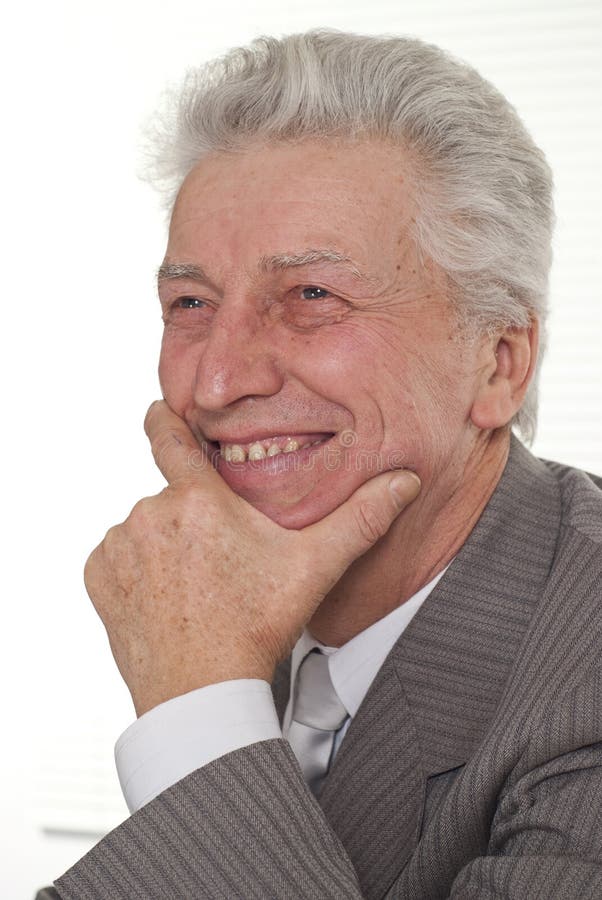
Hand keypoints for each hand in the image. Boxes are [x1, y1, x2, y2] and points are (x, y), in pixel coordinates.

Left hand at [84, 401, 420, 715]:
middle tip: (220, 564)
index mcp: (199, 499)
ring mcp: (120, 545)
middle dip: (194, 520)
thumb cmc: (255, 627)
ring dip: (165, 545)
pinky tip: (166, 598)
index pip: (172, 438)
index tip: (159, 408)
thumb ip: (361, 518)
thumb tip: (403, 481)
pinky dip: (137, 570)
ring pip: (145, 528)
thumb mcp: (314, 567)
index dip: (165, 419)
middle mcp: (151, 513)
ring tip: (195, 587)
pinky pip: (118, 557)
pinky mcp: (98, 577)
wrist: (202, 693)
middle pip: (173, 499)